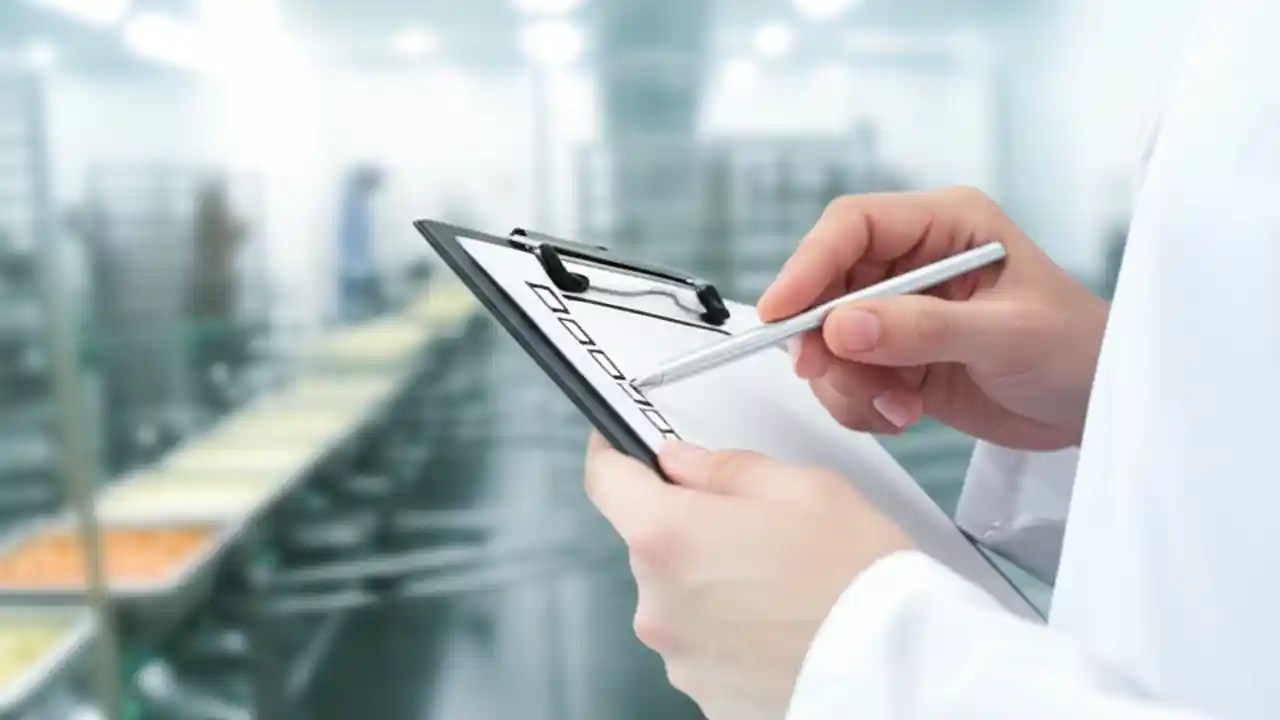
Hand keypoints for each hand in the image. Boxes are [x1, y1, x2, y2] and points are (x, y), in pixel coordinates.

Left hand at [584, 434, 912, 719]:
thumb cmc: (861, 581)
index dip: (613, 452)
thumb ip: (726, 468)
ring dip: (713, 582)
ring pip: (679, 596)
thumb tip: (683, 462)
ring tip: (783, 583)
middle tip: (756, 525)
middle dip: (691, 526)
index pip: (605, 479)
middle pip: (650, 542)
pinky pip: (704, 644)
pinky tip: (781, 623)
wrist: (900, 670)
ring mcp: (680, 657)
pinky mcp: (704, 696)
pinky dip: (732, 630)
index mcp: (669, 536)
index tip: (621, 445)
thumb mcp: (802, 488)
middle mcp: (659, 602)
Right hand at [759, 187, 1108, 449]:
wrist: (1097, 408)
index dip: (808, 264)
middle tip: (827, 374)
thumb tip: (843, 328)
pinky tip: (905, 416)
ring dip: (847, 382)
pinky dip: (860, 406)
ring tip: (897, 408)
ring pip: (827, 340)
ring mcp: (900, 313)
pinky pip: (845, 380)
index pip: (853, 226)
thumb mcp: (1005, 335)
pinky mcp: (895, 360)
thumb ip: (922, 329)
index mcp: (945, 226)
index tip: (781, 314)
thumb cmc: (1076, 351)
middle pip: (827, 286)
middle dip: (821, 338)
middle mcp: (914, 262)